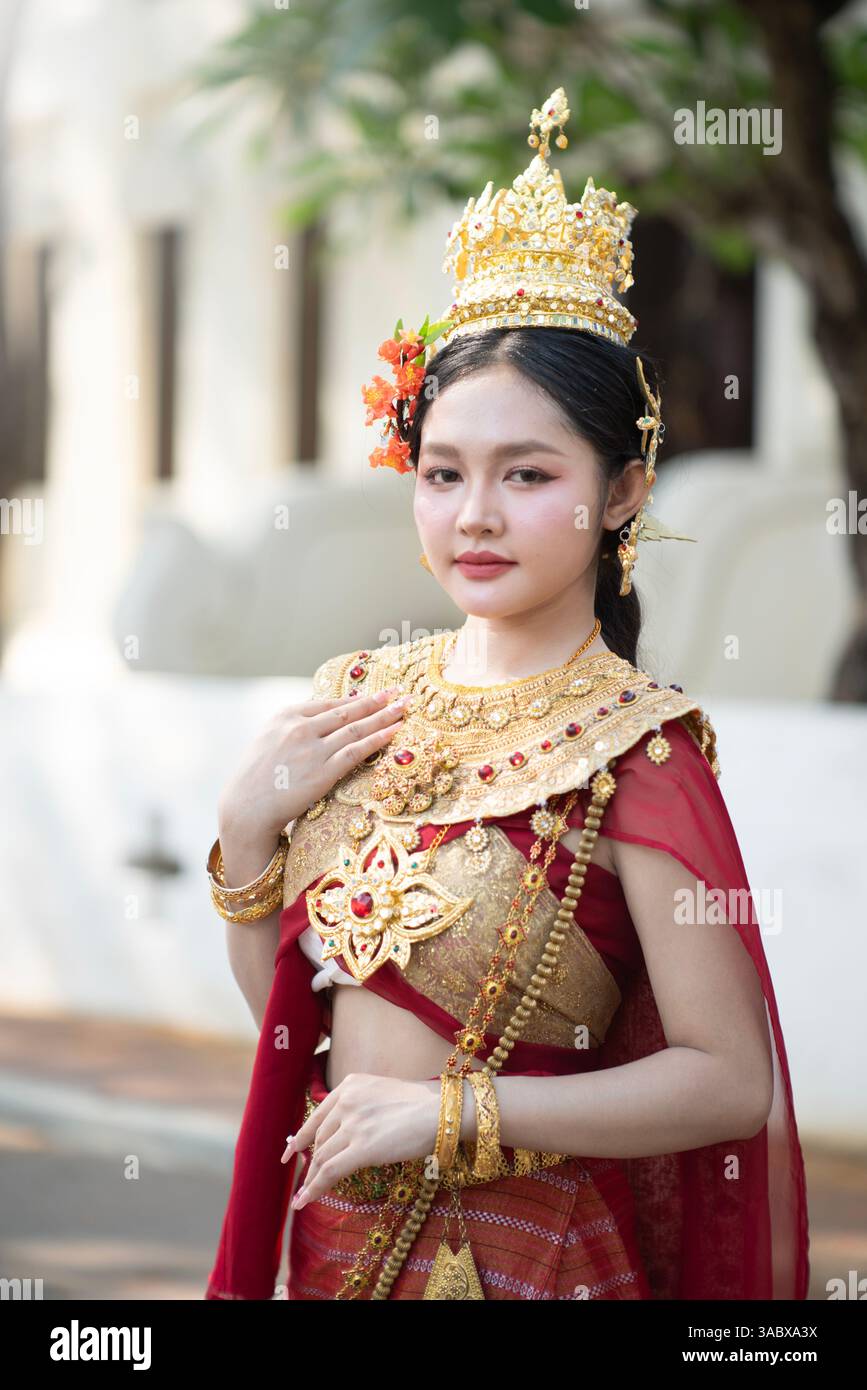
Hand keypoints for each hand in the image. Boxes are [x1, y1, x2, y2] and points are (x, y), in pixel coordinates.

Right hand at [217, 686, 411, 843]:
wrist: (245, 807)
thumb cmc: (256, 779)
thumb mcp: (268, 740)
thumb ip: (292, 728)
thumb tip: (318, 722)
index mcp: (285, 715)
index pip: (328, 705)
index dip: (354, 700)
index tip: (372, 695)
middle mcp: (300, 727)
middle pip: (347, 712)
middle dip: (375, 701)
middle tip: (397, 692)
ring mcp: (313, 749)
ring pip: (356, 728)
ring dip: (384, 716)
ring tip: (403, 706)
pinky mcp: (323, 771)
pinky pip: (357, 750)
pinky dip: (378, 739)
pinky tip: (394, 730)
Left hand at [282, 1073, 440, 1210]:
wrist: (443, 1110)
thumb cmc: (424, 1103)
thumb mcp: (383, 1093)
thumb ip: (362, 1106)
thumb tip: (348, 1132)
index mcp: (350, 1085)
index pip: (318, 1115)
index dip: (301, 1137)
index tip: (291, 1151)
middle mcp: (347, 1101)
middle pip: (320, 1139)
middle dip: (311, 1162)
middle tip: (305, 1180)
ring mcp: (353, 1124)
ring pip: (322, 1157)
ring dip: (312, 1179)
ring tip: (303, 1196)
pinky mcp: (362, 1147)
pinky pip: (330, 1171)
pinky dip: (315, 1188)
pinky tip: (306, 1200)